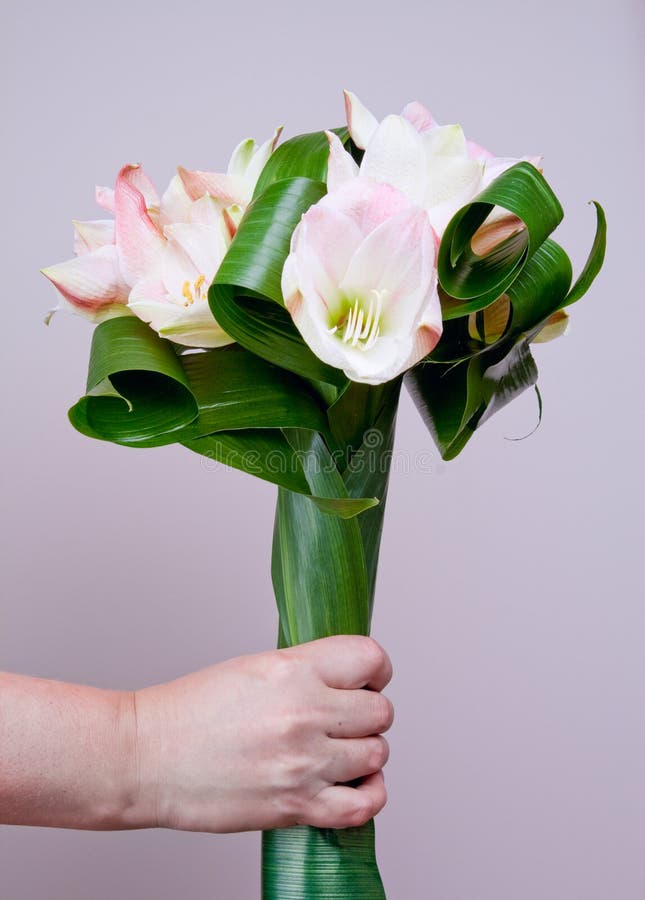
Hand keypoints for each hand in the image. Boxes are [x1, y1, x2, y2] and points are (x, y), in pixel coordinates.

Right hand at [133, 635, 393, 832]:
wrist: (146, 757)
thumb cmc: (190, 711)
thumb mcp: (253, 668)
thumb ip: (304, 671)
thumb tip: (346, 679)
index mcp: (294, 669)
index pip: (371, 659)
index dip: (375, 670)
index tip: (367, 679)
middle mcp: (305, 712)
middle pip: (381, 710)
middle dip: (367, 714)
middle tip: (344, 720)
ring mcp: (303, 761)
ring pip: (377, 753)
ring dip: (363, 753)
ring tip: (337, 753)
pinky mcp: (295, 805)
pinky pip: (364, 805)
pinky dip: (368, 794)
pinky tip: (353, 785)